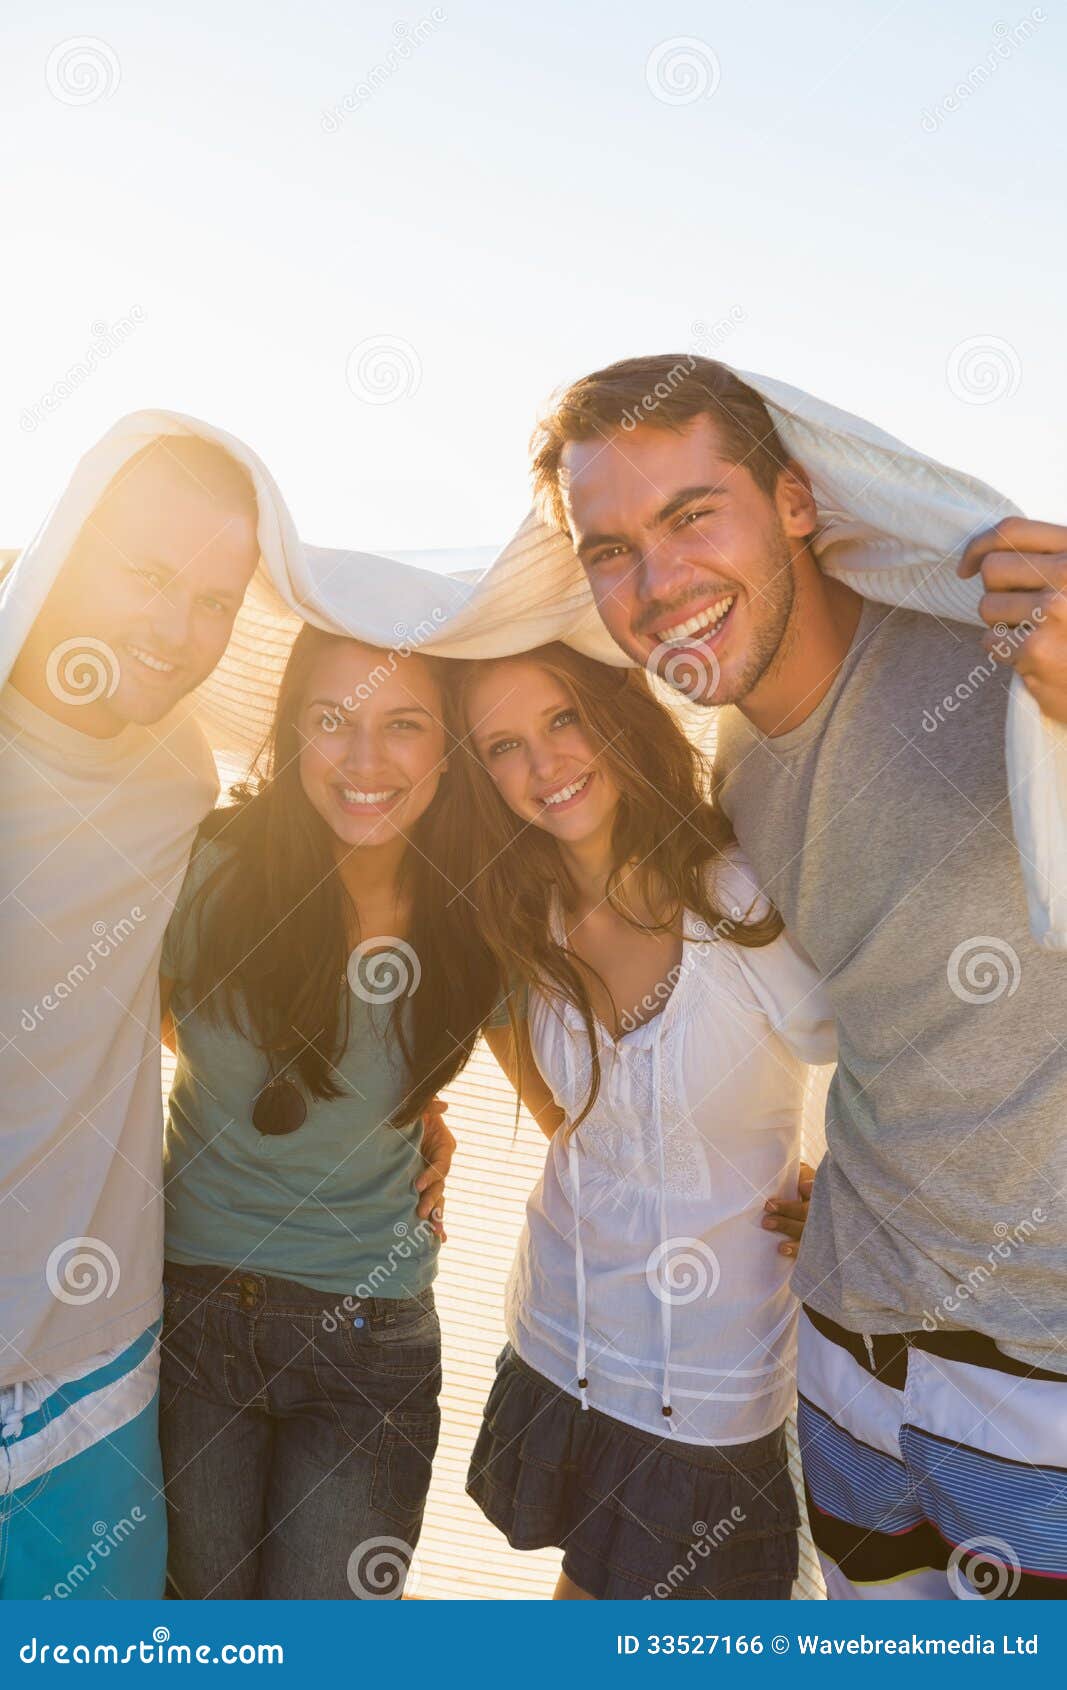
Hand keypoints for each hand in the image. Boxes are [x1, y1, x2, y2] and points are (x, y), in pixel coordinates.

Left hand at [415, 1097, 454, 1241]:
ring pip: (439, 1199)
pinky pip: (432, 1204)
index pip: (441, 1164)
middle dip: (432, 1201)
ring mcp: (433, 1176)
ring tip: (435, 1234)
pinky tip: (438, 1237)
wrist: (401, 1122)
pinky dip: (435, 1219)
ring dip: (437, 1216)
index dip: (431, 1175)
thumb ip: (430, 1105)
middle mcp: (441, 1164)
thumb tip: (444, 1105)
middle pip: (440, 1186)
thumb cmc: (411, 1111)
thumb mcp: (420, 1106)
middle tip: (421, 1214)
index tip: (417, 1185)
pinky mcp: (424, 1186)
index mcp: (444, 1146)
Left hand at [763, 1160, 814, 1258]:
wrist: (830, 1223)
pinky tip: (782, 1248)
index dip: (812, 1188)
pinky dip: (794, 1249)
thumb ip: (803, 1172)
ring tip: (767, 1223)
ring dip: (786, 1226)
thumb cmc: (810, 1193)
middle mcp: (822, 1213)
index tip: (802, 1185)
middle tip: (768, 1205)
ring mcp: (819, 1232)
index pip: (818, 1190)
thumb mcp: (810, 1179)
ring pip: (803, 1230)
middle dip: (787, 1208)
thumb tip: (790, 1168)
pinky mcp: (814, 1248)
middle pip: (806, 1211)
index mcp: (821, 1194)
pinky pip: (805, 1250)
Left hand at [958, 518, 1066, 722]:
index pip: (1012, 531)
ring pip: (987, 605)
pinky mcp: (1037, 648)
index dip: (979, 546)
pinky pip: (991, 640)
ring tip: (1032, 633)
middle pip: (992, 568)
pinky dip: (1005, 651)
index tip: (968, 567)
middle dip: (996, 591)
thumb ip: (1047, 558)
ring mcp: (1053, 610)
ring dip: (1000, 623)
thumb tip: (987, 550)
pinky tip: (1033, 655)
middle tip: (1018, 610)